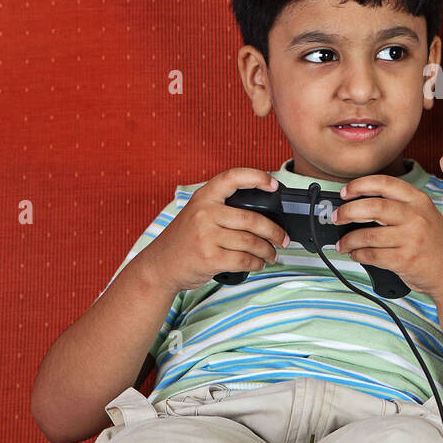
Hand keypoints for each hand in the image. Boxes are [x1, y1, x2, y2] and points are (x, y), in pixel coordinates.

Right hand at [132, 167, 289, 294]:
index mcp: (203, 197)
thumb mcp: (197, 214)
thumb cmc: (184, 240)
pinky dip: (256, 263)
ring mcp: (206, 236)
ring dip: (267, 251)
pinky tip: (258, 263)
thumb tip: (263, 214)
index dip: (257, 177)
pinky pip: (244, 260)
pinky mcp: (209, 258)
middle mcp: (204, 213)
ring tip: (272, 254)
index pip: (232, 177)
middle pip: (252, 219)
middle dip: (275, 231)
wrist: (159, 266)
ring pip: (251, 242)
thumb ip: (222, 209)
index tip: (274, 185)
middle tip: (284, 238)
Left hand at [333, 173, 442, 298]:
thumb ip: (400, 207)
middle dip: (347, 212)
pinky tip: (357, 254)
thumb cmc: (436, 244)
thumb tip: (359, 205)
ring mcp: (411, 238)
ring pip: (367, 235)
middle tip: (337, 217)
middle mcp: (416, 216)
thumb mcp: (425, 216)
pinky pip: (372, 255)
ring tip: (343, 243)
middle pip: (372, 207)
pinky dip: (358, 255)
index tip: (345, 192)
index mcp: (419, 200)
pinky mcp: (405, 260)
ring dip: (348, 240)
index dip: (360, 185)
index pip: (385, 183)